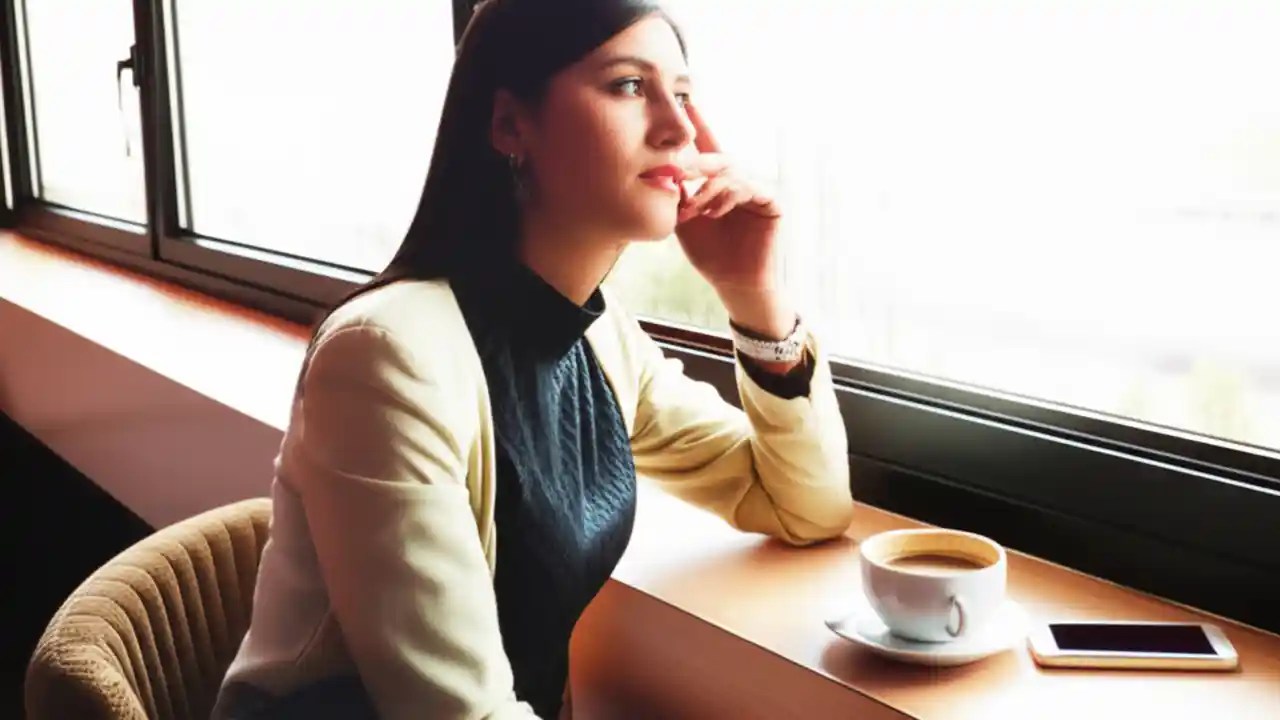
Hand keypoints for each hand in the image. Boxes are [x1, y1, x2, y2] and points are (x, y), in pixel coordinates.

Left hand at [675, 102, 782, 293]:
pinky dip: (728, 198)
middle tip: (676, 166)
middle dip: (695, 162)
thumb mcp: (684, 220)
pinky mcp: (771, 202)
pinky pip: (749, 188)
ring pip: (732, 173)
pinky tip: (714, 212)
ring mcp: (757, 189)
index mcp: (719, 182)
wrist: (734, 283)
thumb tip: (661, 170)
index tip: (686, 101)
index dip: (699, 124)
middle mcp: (740, 180)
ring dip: (707, 190)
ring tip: (693, 207)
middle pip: (718, 157)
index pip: (708, 147)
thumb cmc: (710, 253)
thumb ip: (677, 194)